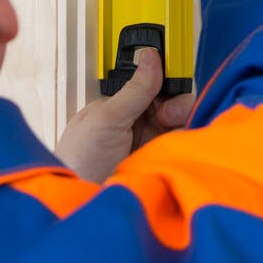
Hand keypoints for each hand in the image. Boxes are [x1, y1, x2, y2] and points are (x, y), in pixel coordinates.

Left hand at [55, 48, 193, 182]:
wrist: (80, 206)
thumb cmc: (79, 162)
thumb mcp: (106, 119)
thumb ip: (134, 90)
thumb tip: (150, 56)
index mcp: (120, 104)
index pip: (152, 81)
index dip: (166, 77)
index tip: (175, 78)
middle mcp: (137, 121)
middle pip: (171, 100)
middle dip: (176, 102)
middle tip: (168, 115)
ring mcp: (149, 143)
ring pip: (180, 122)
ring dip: (180, 122)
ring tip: (167, 136)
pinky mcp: (160, 164)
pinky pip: (180, 146)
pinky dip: (184, 143)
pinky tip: (177, 146)